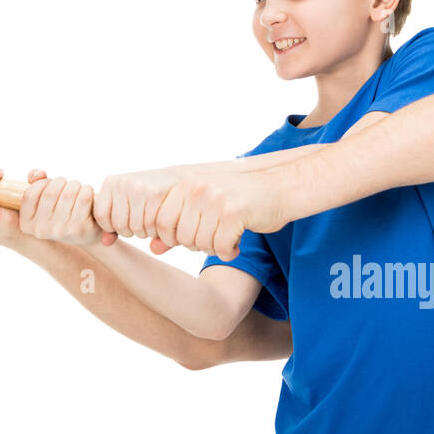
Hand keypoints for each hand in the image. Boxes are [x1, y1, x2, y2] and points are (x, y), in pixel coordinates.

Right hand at [19, 168, 99, 245]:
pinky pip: (83, 199)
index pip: (30, 194)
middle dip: (61, 181)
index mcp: (27, 224)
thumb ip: (35, 183)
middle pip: (50, 192)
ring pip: (68, 194)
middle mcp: (42, 230)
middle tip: (67, 184)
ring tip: (77, 188)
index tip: (50, 183)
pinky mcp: (80, 229)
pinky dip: (87, 190)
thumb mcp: (42, 201)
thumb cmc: (59, 212)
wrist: (84, 234)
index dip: (41, 183)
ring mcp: (61, 231)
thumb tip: (38, 173)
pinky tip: (87, 193)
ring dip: (75, 185)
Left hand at [91, 164, 195, 250]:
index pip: (101, 216)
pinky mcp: (154, 193)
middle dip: (132, 230)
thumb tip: (105, 242)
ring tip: (154, 219)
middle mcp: (123, 183)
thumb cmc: (152, 198)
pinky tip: (161, 222)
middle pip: (119, 225)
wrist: (182, 181)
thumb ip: (113, 224)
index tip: (129, 220)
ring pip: (135, 227)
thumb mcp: (128, 206)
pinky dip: (156, 231)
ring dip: (146, 231)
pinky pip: (149, 225)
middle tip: (145, 220)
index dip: (115, 226)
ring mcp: (139, 187)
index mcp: (112, 182)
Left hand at [93, 161, 286, 260]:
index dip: (172, 239)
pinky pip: (221, 246)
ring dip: (213, 247)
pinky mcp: (234, 212)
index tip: (190, 238)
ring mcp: (214, 198)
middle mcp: (195, 188)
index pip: (160, 223)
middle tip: (213, 237)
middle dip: (194, 244)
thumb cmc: (239, 197)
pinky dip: (229, 250)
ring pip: (199, 243)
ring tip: (226, 236)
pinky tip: (237, 242)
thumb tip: (152, 248)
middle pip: (178, 236)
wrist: (280, 186)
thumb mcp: (202, 205)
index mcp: (184, 183)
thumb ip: (175, 225)